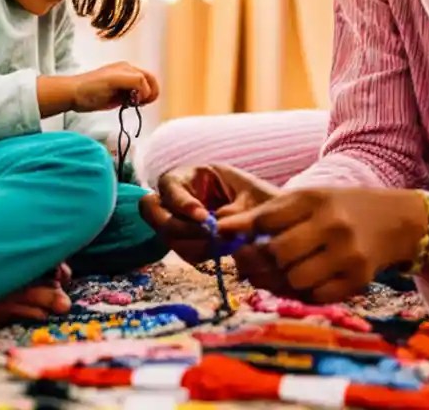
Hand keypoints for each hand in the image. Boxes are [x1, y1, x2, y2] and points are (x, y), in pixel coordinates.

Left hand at [71, 62, 159, 111]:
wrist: (74, 95)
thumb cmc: (92, 86)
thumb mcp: (115, 79)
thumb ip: (135, 81)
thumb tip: (145, 91)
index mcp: (128, 68)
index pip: (149, 78)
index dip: (150, 90)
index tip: (141, 99)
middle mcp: (128, 75)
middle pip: (149, 84)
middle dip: (150, 94)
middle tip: (142, 103)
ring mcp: (123, 86)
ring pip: (142, 92)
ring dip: (143, 99)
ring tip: (134, 104)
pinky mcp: (119, 96)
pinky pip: (134, 99)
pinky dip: (135, 103)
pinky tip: (128, 105)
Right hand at [138, 164, 278, 264]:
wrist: (277, 220)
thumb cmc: (263, 199)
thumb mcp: (251, 197)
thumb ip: (232, 212)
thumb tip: (214, 229)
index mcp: (193, 175)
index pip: (169, 184)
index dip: (182, 203)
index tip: (204, 218)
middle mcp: (179, 196)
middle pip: (151, 210)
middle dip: (176, 226)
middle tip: (205, 236)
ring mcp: (179, 219)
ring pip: (165, 234)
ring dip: (191, 243)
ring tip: (222, 244)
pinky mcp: (186, 239)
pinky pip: (181, 250)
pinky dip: (199, 253)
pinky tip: (221, 250)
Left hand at [216, 187, 427, 304]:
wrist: (396, 220)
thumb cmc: (339, 209)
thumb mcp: (307, 200)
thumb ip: (266, 214)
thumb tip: (220, 227)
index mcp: (314, 199)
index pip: (265, 219)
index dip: (244, 231)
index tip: (235, 237)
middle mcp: (332, 225)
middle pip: (276, 253)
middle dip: (261, 259)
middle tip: (256, 261)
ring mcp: (348, 254)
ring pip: (294, 279)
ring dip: (282, 279)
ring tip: (284, 270)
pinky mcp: (358, 280)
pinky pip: (315, 296)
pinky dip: (305, 292)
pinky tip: (307, 279)